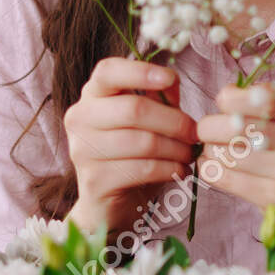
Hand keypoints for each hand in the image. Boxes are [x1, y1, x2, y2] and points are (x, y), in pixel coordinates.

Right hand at [65, 57, 199, 234]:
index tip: (170, 78)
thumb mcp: (147, 121)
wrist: (109, 203)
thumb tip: (172, 78)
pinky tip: (180, 171)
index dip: (140, 71)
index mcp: (92, 96)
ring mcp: (82, 151)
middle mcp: (80, 119)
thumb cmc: (132, 154)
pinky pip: (143, 169)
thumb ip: (157, 97)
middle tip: (194, 133)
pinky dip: (170, 169)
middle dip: (174, 121)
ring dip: (176, 149)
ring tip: (189, 154)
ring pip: (143, 142)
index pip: (108, 72)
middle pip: (134, 109)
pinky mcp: (94, 180)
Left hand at [197, 81, 274, 210]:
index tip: (226, 102)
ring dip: (210, 149)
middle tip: (210, 129)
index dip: (230, 98)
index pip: (260, 97)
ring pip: (224, 154)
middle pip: (236, 126)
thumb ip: (267, 100)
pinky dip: (210, 168)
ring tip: (218, 148)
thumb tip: (226, 95)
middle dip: (209, 126)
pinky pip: (224, 178)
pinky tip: (217, 165)